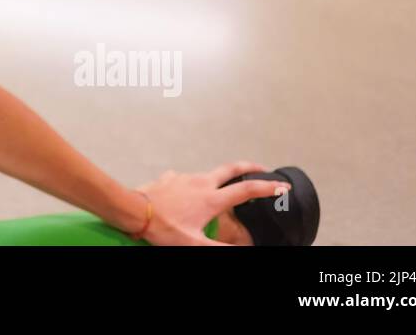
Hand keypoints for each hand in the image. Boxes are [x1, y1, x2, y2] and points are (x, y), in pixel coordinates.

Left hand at [134, 160, 291, 245]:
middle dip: (250, 166)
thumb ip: (222, 248)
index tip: (282, 186)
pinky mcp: (170, 177)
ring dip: (222, 177)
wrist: (133, 210)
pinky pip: (188, 178)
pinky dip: (196, 184)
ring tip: (227, 187)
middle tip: (262, 169)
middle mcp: (200, 183)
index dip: (268, 187)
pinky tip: (191, 194)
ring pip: (210, 173)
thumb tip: (245, 249)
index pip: (246, 190)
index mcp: (211, 199)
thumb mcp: (195, 244)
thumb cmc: (163, 227)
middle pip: (231, 168)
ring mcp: (184, 177)